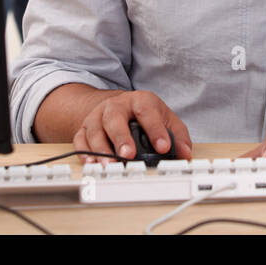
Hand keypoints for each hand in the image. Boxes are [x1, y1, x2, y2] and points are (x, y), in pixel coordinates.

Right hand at [73, 89, 193, 162]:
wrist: (118, 106)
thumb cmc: (144, 114)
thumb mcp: (165, 118)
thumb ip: (177, 135)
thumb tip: (185, 152)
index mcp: (139, 100)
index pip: (147, 110)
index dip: (156, 129)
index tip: (163, 147)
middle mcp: (116, 105)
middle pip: (114, 117)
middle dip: (121, 137)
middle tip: (128, 155)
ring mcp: (98, 116)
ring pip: (95, 130)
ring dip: (101, 149)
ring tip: (110, 165)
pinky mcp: (84, 128)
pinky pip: (80, 139)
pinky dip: (84, 152)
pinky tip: (92, 163)